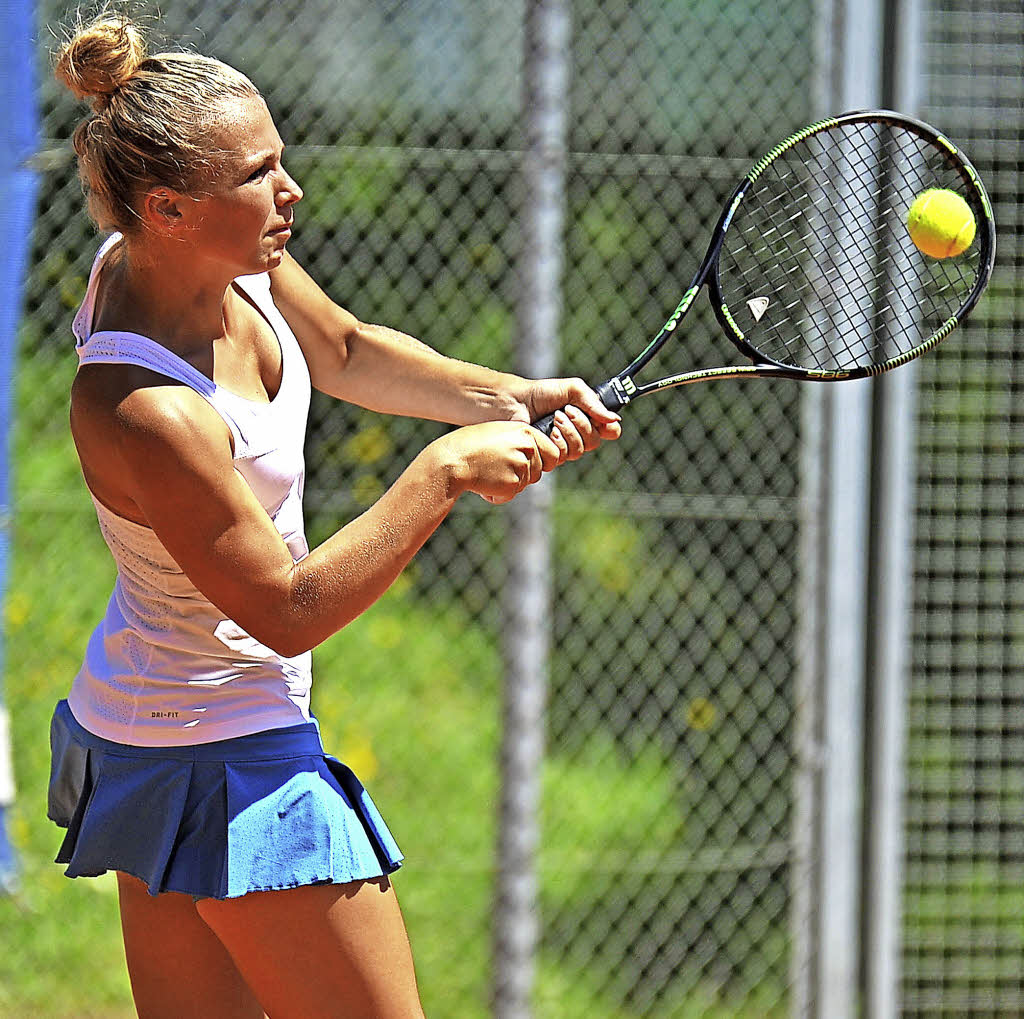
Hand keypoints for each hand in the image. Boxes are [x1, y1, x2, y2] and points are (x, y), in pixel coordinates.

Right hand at [431, 420, 561, 504]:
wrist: (452, 460)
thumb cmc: (471, 445)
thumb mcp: (500, 433)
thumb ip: (521, 441)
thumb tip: (538, 453)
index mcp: (526, 431)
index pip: (553, 452)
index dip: (544, 461)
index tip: (530, 463)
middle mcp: (527, 447)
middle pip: (540, 470)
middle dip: (524, 474)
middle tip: (501, 468)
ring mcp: (521, 465)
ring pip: (526, 483)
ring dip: (510, 483)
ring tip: (489, 472)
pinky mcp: (513, 483)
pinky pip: (512, 494)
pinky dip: (499, 494)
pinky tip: (485, 482)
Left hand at [519, 378, 621, 460]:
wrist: (513, 402)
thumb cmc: (540, 393)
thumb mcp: (571, 389)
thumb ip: (593, 403)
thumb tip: (614, 419)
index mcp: (586, 418)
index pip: (609, 431)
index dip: (610, 429)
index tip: (603, 421)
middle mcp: (577, 435)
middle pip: (595, 442)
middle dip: (582, 425)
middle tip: (565, 411)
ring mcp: (562, 447)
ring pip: (579, 451)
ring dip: (568, 432)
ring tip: (554, 419)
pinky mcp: (548, 456)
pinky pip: (562, 457)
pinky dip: (557, 442)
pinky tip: (547, 432)